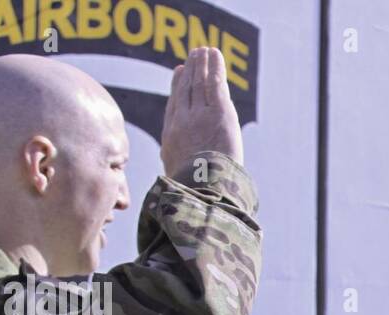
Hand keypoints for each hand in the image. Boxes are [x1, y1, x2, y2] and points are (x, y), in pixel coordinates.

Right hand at [161, 47, 244, 176]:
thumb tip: (171, 173)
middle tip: (194, 55)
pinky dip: (214, 67)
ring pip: (199, 83)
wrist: (202, 188)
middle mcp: (182, 121)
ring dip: (202, 64)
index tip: (179, 73)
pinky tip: (215, 55)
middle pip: (186, 89)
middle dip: (190, 70)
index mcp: (171, 136)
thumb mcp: (176, 177)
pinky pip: (214, 84)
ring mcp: (199, 115)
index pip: (175, 105)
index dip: (177, 87)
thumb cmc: (191, 190)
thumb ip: (175, 166)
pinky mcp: (217, 112)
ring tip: (205, 50)